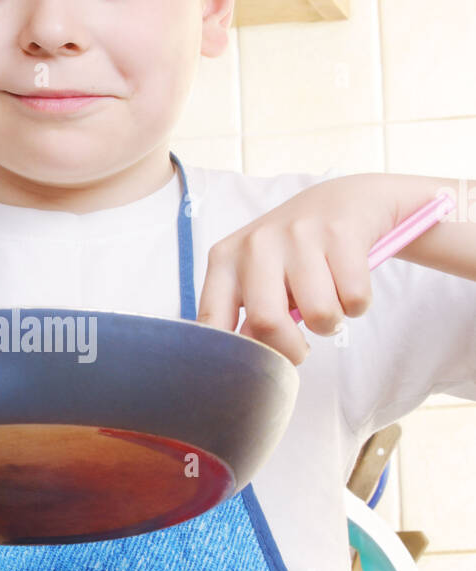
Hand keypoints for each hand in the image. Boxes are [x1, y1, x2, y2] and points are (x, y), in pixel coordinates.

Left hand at [195, 174, 394, 365]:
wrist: (346, 200)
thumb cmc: (295, 253)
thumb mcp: (259, 276)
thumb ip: (245, 315)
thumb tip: (241, 366)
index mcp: (225, 259)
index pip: (213, 322)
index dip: (234, 358)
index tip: (254, 370)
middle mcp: (256, 243)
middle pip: (266, 322)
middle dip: (291, 350)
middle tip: (301, 348)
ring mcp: (298, 234)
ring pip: (319, 314)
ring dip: (331, 323)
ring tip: (328, 303)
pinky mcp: (340, 232)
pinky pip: (354, 298)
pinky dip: (358, 304)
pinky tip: (348, 282)